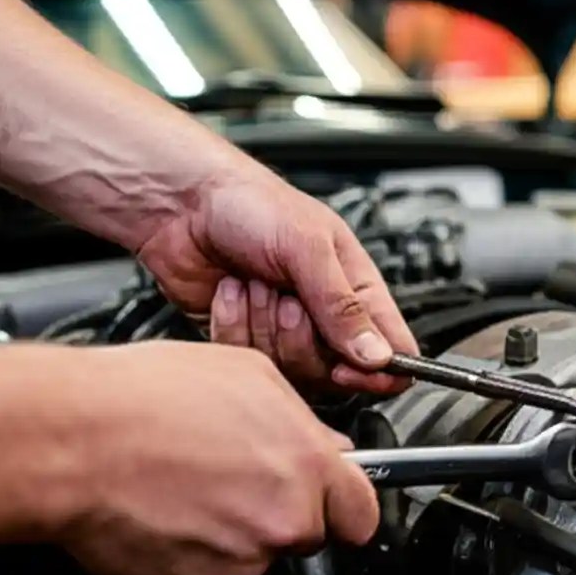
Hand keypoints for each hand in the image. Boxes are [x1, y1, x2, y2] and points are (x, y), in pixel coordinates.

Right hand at [54, 341, 377, 574]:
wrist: (72, 440)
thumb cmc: (145, 397)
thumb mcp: (245, 372)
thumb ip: (299, 418)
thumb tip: (325, 446)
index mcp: (305, 466)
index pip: (361, 514)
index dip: (344, 504)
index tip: (331, 500)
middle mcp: (280, 520)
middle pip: (304, 533)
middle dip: (279, 510)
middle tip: (230, 474)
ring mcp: (238, 562)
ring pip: (253, 555)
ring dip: (231, 529)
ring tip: (184, 483)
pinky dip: (191, 553)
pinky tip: (165, 511)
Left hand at [133, 167, 416, 392]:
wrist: (184, 202)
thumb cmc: (252, 204)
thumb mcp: (308, 247)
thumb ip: (343, 306)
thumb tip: (380, 356)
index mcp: (356, 288)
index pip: (391, 350)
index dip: (378, 372)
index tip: (349, 369)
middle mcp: (324, 315)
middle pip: (333, 371)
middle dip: (302, 339)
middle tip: (286, 297)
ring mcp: (284, 330)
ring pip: (288, 369)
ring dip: (264, 325)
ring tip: (256, 283)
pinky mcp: (245, 338)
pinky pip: (246, 359)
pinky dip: (233, 324)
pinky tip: (230, 290)